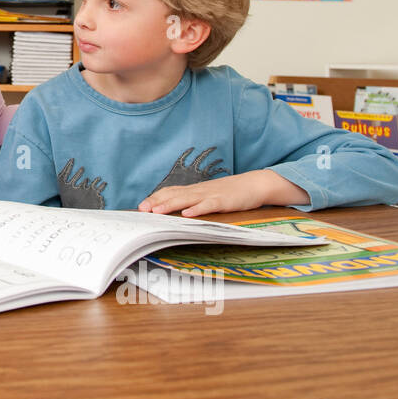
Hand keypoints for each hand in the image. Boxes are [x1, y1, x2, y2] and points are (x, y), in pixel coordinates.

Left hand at [137, 169, 307, 217]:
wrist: (255, 184)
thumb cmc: (231, 193)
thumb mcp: (209, 196)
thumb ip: (194, 201)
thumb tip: (178, 211)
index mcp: (195, 190)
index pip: (170, 191)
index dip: (155, 198)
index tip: (141, 206)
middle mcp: (199, 191)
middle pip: (174, 195)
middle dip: (157, 202)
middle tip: (142, 209)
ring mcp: (211, 195)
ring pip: (187, 199)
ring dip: (171, 205)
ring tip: (157, 211)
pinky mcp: (224, 201)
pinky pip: (209, 205)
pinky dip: (198, 209)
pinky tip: (188, 214)